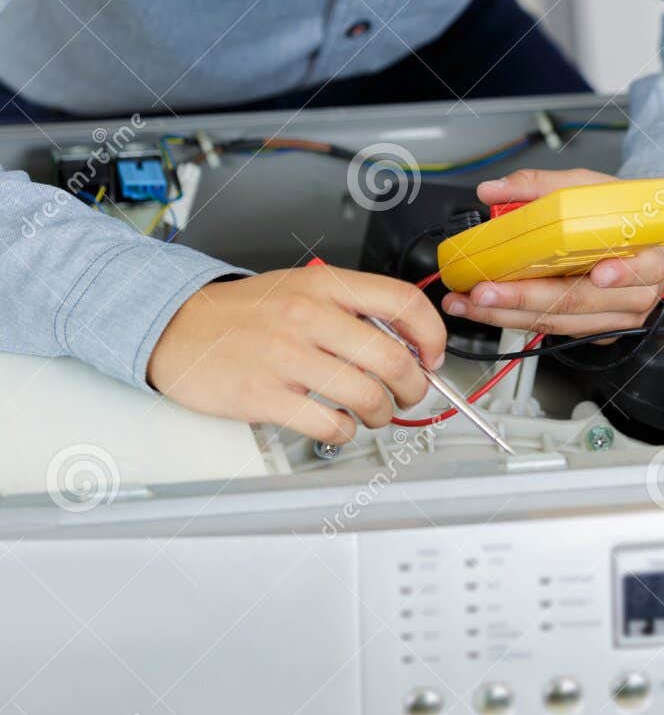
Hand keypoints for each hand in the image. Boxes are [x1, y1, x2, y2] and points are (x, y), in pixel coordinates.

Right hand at [148, 266, 445, 445]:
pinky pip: (328, 423)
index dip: (432, 335)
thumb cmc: (244, 312)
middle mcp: (309, 316)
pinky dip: (345, 430)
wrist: (179, 327)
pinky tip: (338, 423)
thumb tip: (407, 340)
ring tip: (374, 413)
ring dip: (381, 414)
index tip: (433, 356)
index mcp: (324, 284)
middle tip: (410, 395)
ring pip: (366, 395)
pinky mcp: (264, 396)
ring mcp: (286, 357)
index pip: (403, 303)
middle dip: (414, 387)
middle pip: (393, 358)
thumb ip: (351, 307)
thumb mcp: (302, 287)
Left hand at [440, 168, 663, 341]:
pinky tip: (488, 312)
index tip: (597, 275)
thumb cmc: (627, 215)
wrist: (657, 242)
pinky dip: (520, 320)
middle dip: (524, 299)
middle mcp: (636, 294)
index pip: (638, 268)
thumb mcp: (592, 189)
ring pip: (561, 323)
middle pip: (579, 302)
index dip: (618, 273)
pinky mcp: (599, 330)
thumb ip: (542, 186)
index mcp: (649, 254)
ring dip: (509, 316)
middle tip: (483, 293)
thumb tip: (493, 189)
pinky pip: (557, 329)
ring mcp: (616, 318)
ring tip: (469, 304)